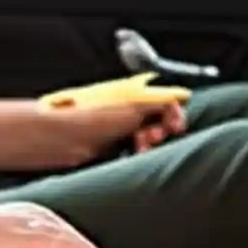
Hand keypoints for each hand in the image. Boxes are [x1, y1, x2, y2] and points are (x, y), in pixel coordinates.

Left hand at [52, 99, 187, 166]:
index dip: (174, 113)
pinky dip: (139, 154)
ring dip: (151, 144)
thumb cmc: (95, 114)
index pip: (165, 100)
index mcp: (132, 91)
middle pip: (159, 121)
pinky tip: (134, 156)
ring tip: (141, 147)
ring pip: (149, 139)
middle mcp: (126, 108)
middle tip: (152, 137)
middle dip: (162, 131)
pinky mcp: (111, 147)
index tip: (175, 126)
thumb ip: (163, 98)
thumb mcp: (136, 101)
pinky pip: (135, 152)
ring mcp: (118, 128)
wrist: (63, 136)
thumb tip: (184, 96)